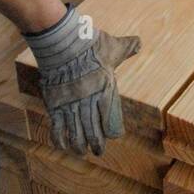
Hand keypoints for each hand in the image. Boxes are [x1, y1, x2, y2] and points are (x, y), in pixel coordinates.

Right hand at [25, 5, 140, 154]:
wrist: (63, 41)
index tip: (112, 136)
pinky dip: (59, 138)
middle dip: (96, 142)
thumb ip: (127, 47)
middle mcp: (88, 99)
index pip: (109, 116)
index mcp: (105, 89)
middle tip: (98, 152)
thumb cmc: (90, 44)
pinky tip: (62, 146)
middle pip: (92, 128)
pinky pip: (57, 125)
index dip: (110, 129)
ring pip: (75, 131)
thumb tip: (139, 42)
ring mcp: (70, 102)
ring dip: (78, 144)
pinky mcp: (55, 103)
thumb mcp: (113, 46)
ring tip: (81, 152)